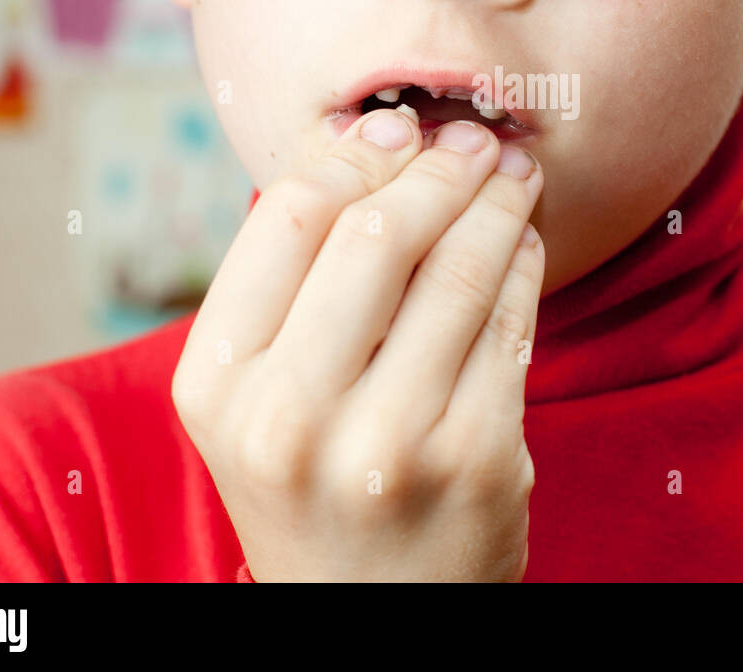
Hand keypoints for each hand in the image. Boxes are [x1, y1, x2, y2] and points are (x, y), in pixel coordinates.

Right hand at [172, 107, 544, 580]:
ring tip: (513, 173)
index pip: (291, 215)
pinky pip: (510, 325)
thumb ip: (294, 283)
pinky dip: (524, 264)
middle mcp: (289, 416)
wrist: (367, 614)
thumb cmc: (312, 479)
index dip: (358, 152)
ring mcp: (388, 443)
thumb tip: (376, 140)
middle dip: (440, 167)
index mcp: (217, 383)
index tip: (398, 128)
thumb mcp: (258, 396)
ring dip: (497, 202)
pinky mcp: (475, 461)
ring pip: (458, 271)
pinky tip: (525, 239)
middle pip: (378, 233)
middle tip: (474, 141)